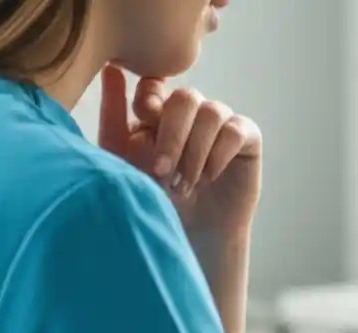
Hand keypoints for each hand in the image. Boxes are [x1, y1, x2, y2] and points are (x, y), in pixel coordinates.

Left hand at [98, 66, 262, 239]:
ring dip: (194, 152)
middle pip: (184, 98)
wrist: (191, 236)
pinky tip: (208, 179)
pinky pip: (235, 131)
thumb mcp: (124, 162)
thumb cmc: (155, 199)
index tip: (143, 131)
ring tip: (184, 185)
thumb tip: (110, 70)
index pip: (154, 86)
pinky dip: (218, 155)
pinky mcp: (247, 137)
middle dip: (171, 137)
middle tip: (161, 173)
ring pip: (211, 113)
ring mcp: (220, 121)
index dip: (148, 103)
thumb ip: (114, 118)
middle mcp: (191, 111)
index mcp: (158, 111)